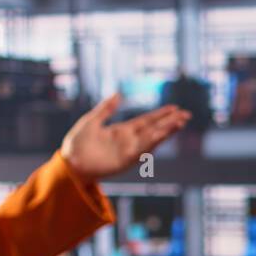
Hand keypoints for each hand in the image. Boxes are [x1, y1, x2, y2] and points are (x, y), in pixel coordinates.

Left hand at [59, 93, 190, 180]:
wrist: (69, 162)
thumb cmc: (77, 143)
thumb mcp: (92, 120)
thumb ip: (106, 108)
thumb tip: (118, 94)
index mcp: (123, 130)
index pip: (147, 121)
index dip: (161, 115)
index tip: (175, 108)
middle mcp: (129, 140)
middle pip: (154, 129)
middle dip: (170, 122)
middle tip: (186, 115)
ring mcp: (128, 151)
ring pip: (151, 139)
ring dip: (166, 131)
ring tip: (179, 123)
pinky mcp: (124, 160)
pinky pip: (141, 150)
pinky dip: (151, 143)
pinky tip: (161, 135)